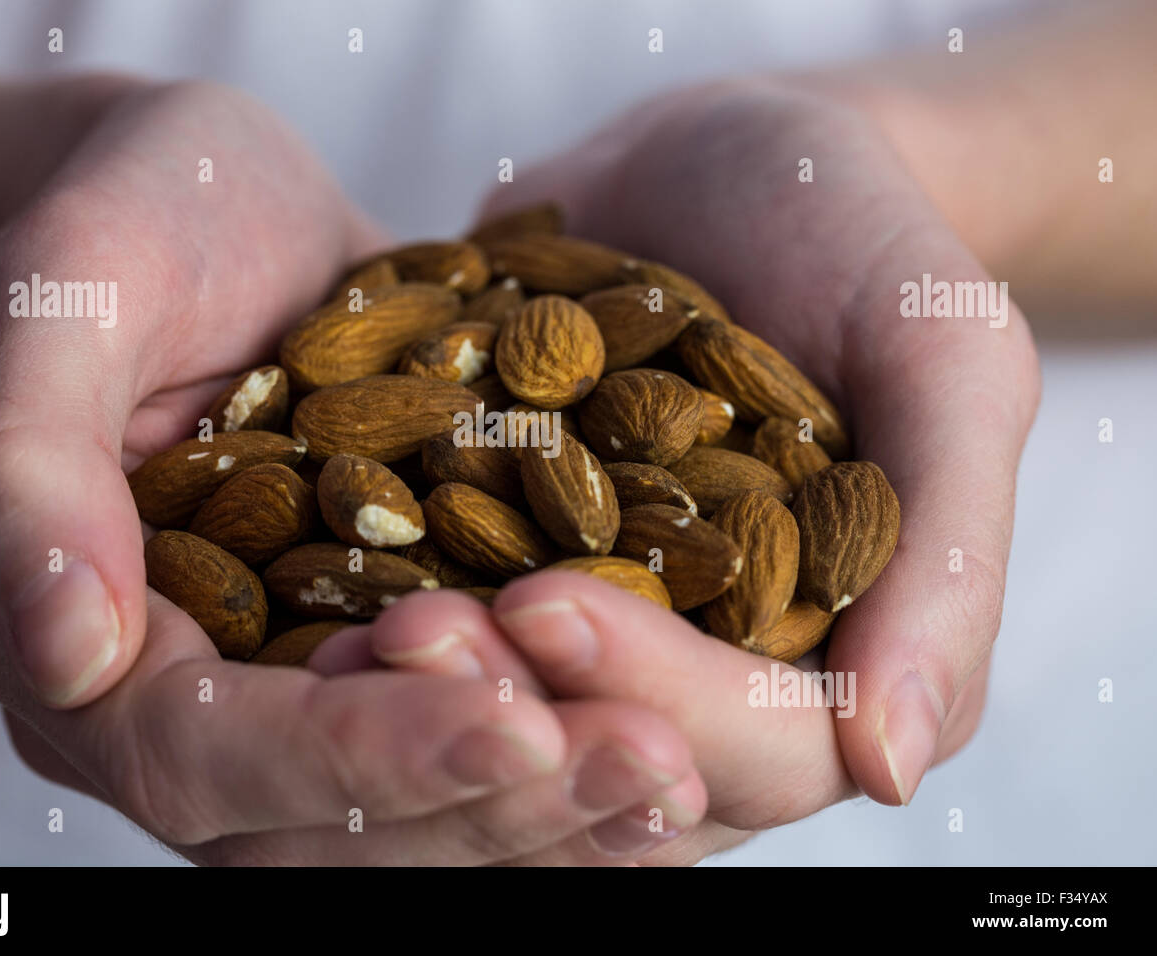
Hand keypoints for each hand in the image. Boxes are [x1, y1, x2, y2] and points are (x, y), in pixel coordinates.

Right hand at [0, 79, 706, 864]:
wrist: (229, 215)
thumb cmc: (138, 224)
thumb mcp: (61, 297)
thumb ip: (31, 467)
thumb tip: (64, 651)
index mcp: (73, 641)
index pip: (199, 756)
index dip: (352, 757)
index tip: (508, 718)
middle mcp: (182, 707)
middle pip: (325, 829)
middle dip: (487, 803)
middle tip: (647, 762)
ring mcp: (289, 698)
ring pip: (412, 822)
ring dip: (552, 808)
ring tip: (678, 766)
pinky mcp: (381, 665)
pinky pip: (473, 747)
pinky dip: (566, 751)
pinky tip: (674, 736)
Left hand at [340, 81, 1040, 861]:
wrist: (719, 163)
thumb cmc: (857, 239)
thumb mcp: (944, 356)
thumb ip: (945, 551)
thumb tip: (896, 764)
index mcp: (832, 659)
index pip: (757, 748)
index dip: (652, 698)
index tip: (546, 601)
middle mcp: (708, 679)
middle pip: (611, 763)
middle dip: (510, 713)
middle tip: (403, 631)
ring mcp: (599, 638)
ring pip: (516, 730)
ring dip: (425, 699)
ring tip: (344, 627)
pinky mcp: (506, 579)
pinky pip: (443, 640)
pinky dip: (380, 631)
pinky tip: (309, 591)